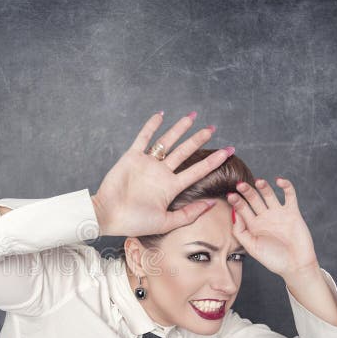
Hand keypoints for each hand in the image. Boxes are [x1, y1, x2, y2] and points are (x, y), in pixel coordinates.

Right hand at [91, 112, 233, 236]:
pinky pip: (144, 138)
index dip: (214, 160)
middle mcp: (161, 173)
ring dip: (179, 129)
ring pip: (167, 142)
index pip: (198, 170)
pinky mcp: (132, 157)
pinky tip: (161, 114)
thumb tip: (211, 204)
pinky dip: (152, 126)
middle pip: (185, 152)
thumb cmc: (134, 222)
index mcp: (170, 187)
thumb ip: (188, 214)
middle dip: (199, 139)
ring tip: (192, 117)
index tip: (229, 151)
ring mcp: (147, 164)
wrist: (107, 216)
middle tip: (212, 128)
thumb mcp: (166, 222)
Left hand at [228, 178, 319, 278]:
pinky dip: (286, 186)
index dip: (236, 202)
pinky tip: (279, 181)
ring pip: (269, 195)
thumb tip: (234, 214)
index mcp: (252, 225)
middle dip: (247, 192)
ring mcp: (278, 214)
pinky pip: (290, 196)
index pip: (242, 209)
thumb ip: (240, 231)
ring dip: (263, 187)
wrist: (295, 266)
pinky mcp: (293, 213)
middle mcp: (264, 217)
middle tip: (240, 185)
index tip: (230, 196)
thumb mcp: (251, 247)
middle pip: (254, 199)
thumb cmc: (273, 259)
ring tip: (258, 181)